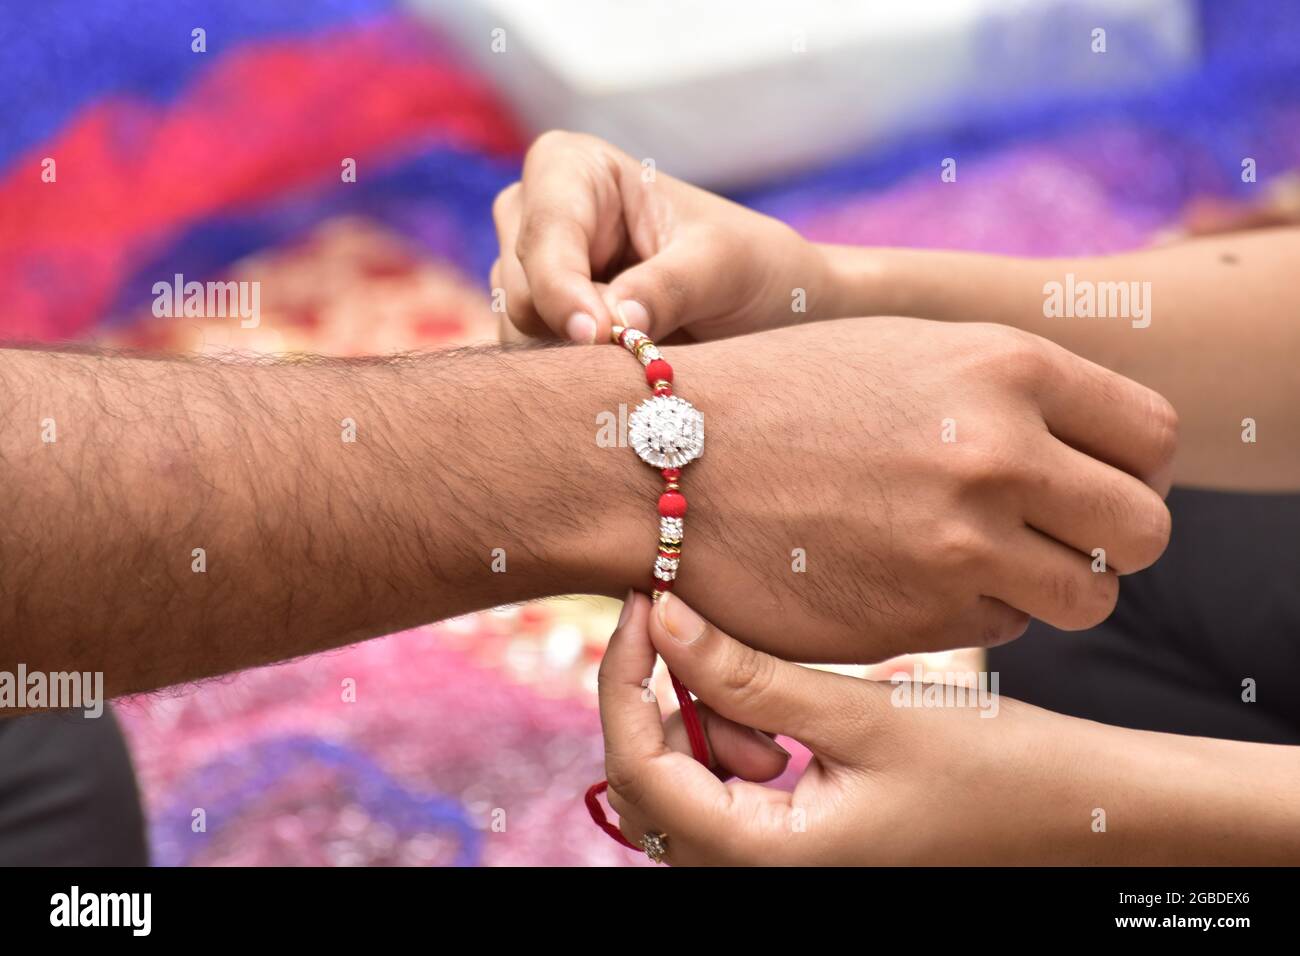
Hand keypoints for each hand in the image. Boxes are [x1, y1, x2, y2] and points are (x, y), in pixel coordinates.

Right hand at [491, 130, 827, 343]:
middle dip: (572, 330)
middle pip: (521, 287)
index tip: (597, 335)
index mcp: (575, 169)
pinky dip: (571, 379)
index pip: (545, 229)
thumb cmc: (749, 266)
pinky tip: (622, 374)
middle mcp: (537, 216)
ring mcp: (531, 275)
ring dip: (574, 361)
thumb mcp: (725, 267)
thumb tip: (613, 320)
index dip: (560, 286)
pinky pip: (530, 364)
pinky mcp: (540, 328)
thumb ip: (670, 287)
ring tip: (646, 356)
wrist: (764, 310)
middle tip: (637, 353)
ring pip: (519, 333)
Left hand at [600, 594, 1297, 865]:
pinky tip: (783, 710)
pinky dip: (734, 737)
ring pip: (684, 784)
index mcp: (768, 859)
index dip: (622, 681)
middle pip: (648, 783)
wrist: (1081, 810)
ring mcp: (779, 861)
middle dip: (653, 695)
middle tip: (679, 615)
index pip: (643, 772)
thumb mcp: (864, 715)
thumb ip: (752, 677)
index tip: (641, 603)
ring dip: (698, 719)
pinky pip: (728, 788)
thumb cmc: (994, 768)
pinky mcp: (800, 839)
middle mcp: (760, 874)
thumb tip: (662, 618)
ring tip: (760, 676)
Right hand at [632, 317, 1175, 661]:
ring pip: (1086, 597)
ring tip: (981, 565)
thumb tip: (1084, 449)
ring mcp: (960, 546)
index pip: (1152, 435)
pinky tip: (909, 582)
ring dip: (1048, 590)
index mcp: (1004, 368)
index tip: (1094, 484)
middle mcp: (999, 456)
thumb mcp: (903, 352)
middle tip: (1052, 537)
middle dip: (1109, 541)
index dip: (1132, 469)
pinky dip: (971, 615)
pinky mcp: (917, 620)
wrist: (657, 460)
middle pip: (1143, 530)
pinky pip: (1000, 631)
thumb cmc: (776, 397)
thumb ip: (1005, 389)